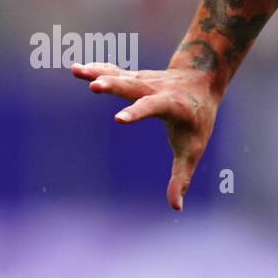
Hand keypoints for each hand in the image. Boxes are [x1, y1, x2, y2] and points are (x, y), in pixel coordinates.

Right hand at [73, 62, 220, 209]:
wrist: (201, 81)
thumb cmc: (197, 121)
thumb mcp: (194, 149)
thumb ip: (181, 177)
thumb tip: (176, 208)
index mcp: (172, 104)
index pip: (153, 108)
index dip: (137, 113)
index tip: (118, 119)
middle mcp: (156, 88)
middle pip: (133, 86)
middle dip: (114, 85)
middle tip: (94, 86)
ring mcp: (144, 80)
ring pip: (120, 76)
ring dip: (99, 74)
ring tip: (76, 71)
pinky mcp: (134, 77)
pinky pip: (114, 72)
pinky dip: (97, 70)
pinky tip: (76, 70)